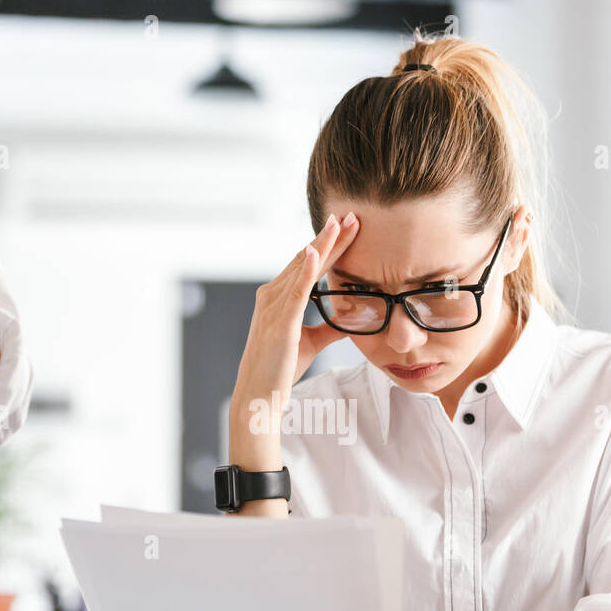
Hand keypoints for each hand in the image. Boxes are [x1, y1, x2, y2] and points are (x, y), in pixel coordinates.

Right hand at [231, 212, 359, 413]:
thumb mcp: (312, 342)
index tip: (348, 226)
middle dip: (330, 237)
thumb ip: (330, 327)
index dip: (329, 245)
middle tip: (351, 215)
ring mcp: (273, 307)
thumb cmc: (280, 370)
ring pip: (303, 269)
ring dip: (322, 245)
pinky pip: (295, 292)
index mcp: (278, 298)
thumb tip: (350, 319)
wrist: (259, 396)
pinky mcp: (280, 323)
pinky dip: (306, 270)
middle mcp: (272, 296)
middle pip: (306, 259)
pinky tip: (316, 252)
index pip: (308, 264)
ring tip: (340, 224)